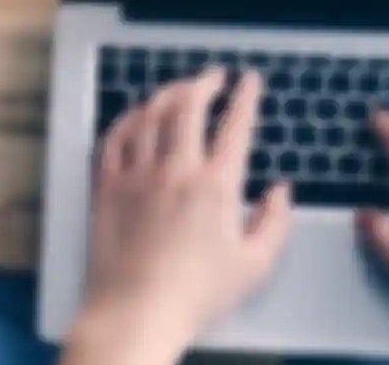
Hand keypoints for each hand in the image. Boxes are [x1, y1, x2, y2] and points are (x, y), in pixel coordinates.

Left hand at [64, 69, 292, 364]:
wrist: (137, 313)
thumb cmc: (196, 296)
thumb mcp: (255, 266)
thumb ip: (275, 222)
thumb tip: (281, 191)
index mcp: (216, 186)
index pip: (235, 126)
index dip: (246, 97)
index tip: (250, 81)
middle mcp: (175, 170)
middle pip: (188, 106)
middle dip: (205, 82)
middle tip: (214, 76)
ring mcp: (137, 176)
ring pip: (149, 115)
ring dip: (167, 93)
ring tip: (179, 87)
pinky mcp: (107, 188)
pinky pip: (113, 139)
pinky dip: (126, 120)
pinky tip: (134, 116)